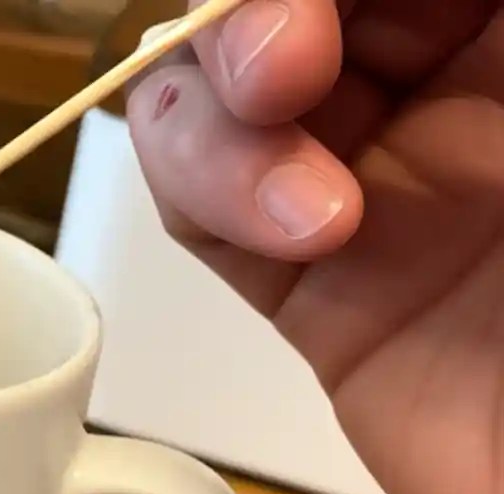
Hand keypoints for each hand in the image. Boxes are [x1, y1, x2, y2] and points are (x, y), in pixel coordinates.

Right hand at [126, 0, 503, 493]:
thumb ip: (499, 38)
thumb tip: (360, 2)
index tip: (337, 4)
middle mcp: (451, 86)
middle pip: (284, 9)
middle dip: (256, 19)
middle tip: (283, 62)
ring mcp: (371, 185)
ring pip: (214, 92)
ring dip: (217, 108)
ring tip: (285, 146)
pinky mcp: (310, 287)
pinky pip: (197, 209)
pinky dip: (205, 189)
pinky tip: (300, 232)